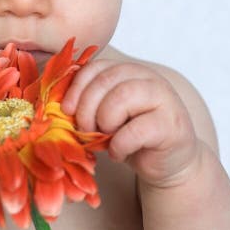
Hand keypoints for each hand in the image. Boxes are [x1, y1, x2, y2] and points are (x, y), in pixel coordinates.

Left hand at [60, 60, 200, 188]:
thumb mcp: (108, 115)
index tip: (66, 109)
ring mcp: (163, 99)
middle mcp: (148, 78)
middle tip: (85, 129)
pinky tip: (119, 153)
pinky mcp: (170, 125)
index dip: (76, 87)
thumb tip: (58, 106)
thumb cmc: (133, 137)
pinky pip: (135, 130)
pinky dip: (119, 146)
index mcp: (130, 72)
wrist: (169, 162)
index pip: (97, 67)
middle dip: (87, 108)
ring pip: (122, 96)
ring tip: (105, 138)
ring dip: (105, 121)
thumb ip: (91, 103)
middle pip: (107, 80)